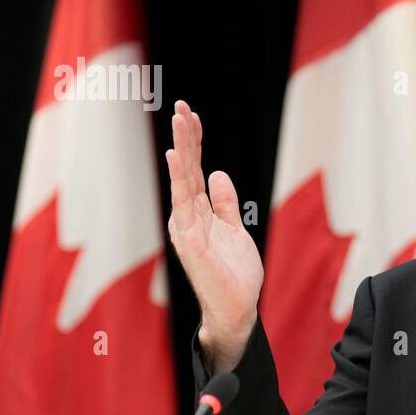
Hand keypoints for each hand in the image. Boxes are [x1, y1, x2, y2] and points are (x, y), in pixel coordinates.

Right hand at [164, 100, 263, 369]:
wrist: (237, 309)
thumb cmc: (234, 274)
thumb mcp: (235, 229)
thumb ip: (226, 203)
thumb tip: (218, 173)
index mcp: (200, 213)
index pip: (196, 171)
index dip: (195, 143)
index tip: (191, 115)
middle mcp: (188, 216)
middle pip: (188, 169)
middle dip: (186, 137)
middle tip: (182, 105)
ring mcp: (187, 227)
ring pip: (184, 180)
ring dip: (183, 149)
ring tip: (180, 120)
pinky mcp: (191, 240)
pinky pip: (185, 204)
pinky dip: (181, 179)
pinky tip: (178, 157)